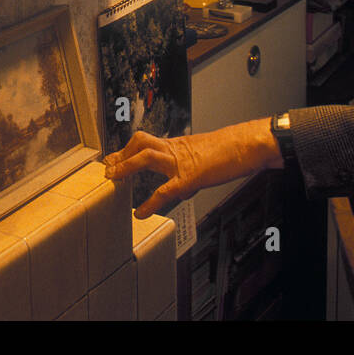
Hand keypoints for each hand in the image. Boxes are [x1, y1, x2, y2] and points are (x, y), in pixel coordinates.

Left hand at [103, 119, 281, 217]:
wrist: (245, 146)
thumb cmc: (228, 152)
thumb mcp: (202, 157)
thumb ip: (187, 170)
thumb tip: (180, 188)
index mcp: (178, 145)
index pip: (146, 141)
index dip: (127, 149)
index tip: (113, 157)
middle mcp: (176, 149)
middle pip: (141, 142)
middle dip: (121, 154)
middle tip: (108, 168)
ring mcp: (182, 162)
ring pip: (147, 156)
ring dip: (127, 166)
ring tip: (113, 179)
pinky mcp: (191, 176)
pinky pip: (166, 190)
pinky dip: (150, 203)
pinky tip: (141, 212)